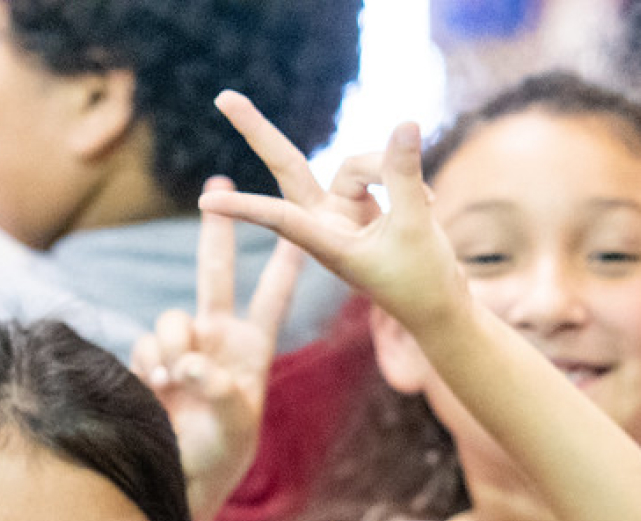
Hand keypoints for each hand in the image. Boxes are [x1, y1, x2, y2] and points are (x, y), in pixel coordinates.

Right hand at [131, 177, 302, 520]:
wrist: (185, 476)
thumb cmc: (223, 453)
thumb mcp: (235, 421)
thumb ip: (217, 386)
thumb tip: (188, 361)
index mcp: (253, 347)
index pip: (273, 292)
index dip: (285, 256)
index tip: (303, 217)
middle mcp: (218, 338)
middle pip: (216, 272)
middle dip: (218, 231)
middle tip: (220, 180)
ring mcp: (183, 348)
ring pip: (171, 317)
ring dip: (169, 346)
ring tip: (172, 382)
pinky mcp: (152, 362)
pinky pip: (146, 344)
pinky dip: (150, 363)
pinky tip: (157, 388)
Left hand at [197, 91, 468, 336]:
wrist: (437, 303)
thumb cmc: (421, 279)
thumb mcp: (415, 225)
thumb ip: (405, 176)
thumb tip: (404, 123)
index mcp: (326, 244)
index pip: (279, 219)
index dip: (244, 208)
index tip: (204, 204)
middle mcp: (324, 223)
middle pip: (287, 166)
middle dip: (258, 132)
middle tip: (223, 97)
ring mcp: (339, 211)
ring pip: (356, 165)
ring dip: (392, 171)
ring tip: (427, 203)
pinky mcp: (359, 203)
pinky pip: (377, 169)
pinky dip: (403, 177)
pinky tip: (430, 203)